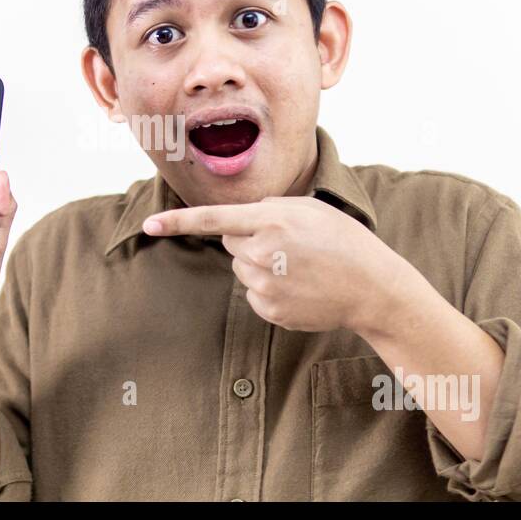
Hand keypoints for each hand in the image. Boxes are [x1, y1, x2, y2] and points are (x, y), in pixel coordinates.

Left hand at [142, 196, 433, 335]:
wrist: (372, 287)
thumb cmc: (342, 240)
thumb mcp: (309, 209)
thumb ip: (269, 208)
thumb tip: (241, 221)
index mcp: (271, 220)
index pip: (213, 220)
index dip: (177, 223)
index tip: (148, 226)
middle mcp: (262, 252)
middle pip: (230, 244)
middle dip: (249, 240)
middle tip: (289, 245)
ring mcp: (264, 285)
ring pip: (242, 269)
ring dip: (261, 265)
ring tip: (299, 267)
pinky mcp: (268, 310)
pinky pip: (253, 293)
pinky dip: (270, 289)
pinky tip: (299, 287)